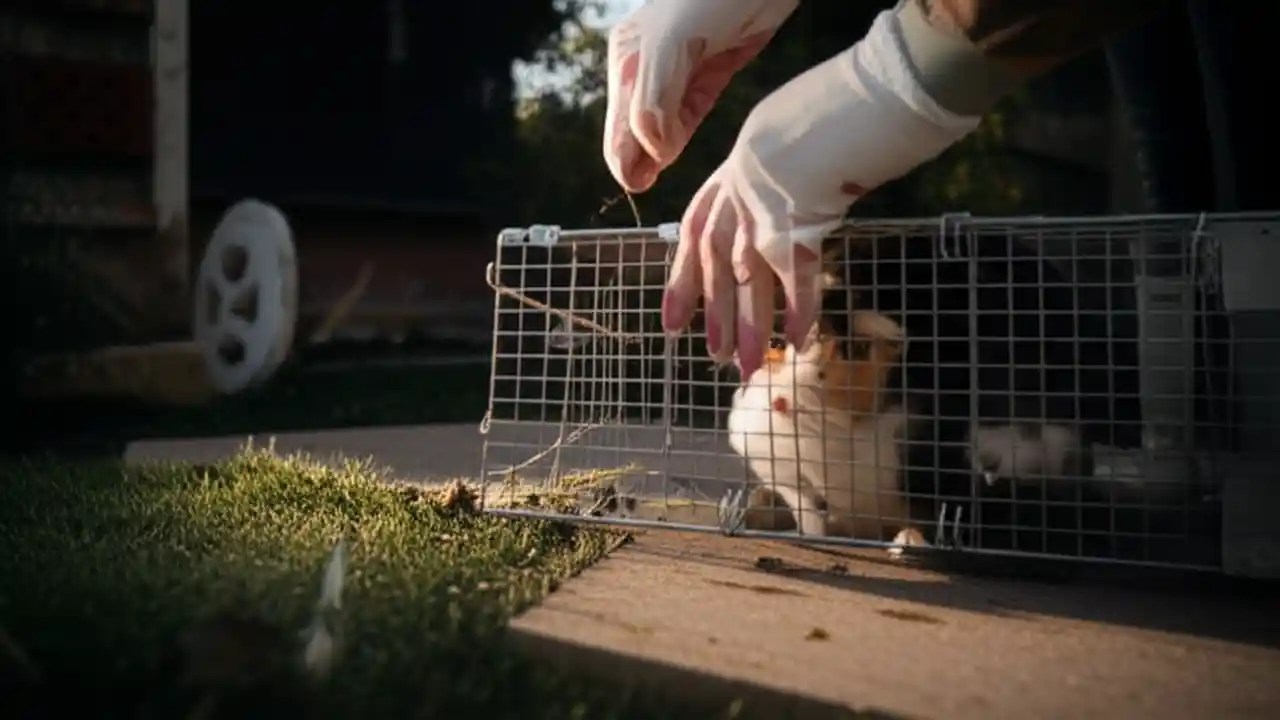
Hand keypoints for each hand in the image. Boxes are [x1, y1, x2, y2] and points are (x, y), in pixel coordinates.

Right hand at [603, 0, 798, 192]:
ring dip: (657, 151)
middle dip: (637, 157)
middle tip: (645, 186)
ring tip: (653, 178)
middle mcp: (646, 65)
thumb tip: (654, 150)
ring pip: (660, 124)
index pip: (619, 124)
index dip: (625, 157)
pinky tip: (674, 151)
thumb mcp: (672, 43)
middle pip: (634, 127)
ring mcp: (678, 70)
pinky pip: (688, 112)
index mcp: (628, 57)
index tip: (639, 184)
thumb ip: (655, 98)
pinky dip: (680, 133)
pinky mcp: (710, 72)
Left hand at [661, 8, 983, 378]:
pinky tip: (801, 340)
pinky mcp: (805, 222)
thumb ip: (771, 173)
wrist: (853, 96)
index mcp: (732, 175)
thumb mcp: (783, 136)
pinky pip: (797, 276)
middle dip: (716, 315)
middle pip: (719, 265)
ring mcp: (770, 211)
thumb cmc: (830, 111)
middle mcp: (741, 196)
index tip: (672, 322)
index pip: (695, 232)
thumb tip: (780, 198)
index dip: (683, 279)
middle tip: (715, 358)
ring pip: (750, 279)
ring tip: (748, 366)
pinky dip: (799, 309)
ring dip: (750, 326)